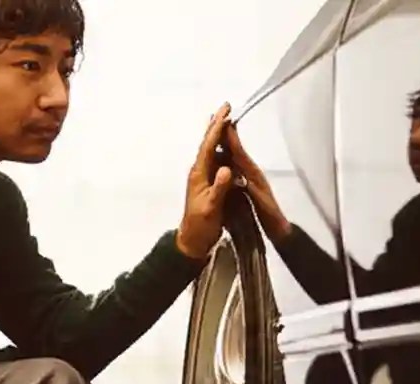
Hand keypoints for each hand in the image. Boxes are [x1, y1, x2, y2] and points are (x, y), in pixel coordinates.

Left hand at [177, 104, 235, 259]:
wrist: (193, 240)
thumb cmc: (201, 224)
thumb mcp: (211, 207)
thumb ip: (219, 188)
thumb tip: (227, 168)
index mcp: (199, 174)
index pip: (208, 146)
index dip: (217, 128)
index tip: (226, 112)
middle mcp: (199, 171)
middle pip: (208, 142)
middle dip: (217, 124)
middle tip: (226, 106)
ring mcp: (203, 176)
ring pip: (211, 149)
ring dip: (218, 132)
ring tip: (226, 118)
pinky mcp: (208, 183)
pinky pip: (215, 158)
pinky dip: (220, 147)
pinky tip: (225, 144)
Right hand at [224, 122, 292, 241]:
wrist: (279, 228)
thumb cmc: (269, 215)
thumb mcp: (260, 201)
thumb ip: (250, 187)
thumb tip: (238, 176)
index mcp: (252, 173)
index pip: (238, 151)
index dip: (230, 136)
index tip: (223, 120)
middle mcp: (249, 171)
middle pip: (234, 148)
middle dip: (225, 133)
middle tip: (215, 116)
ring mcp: (247, 177)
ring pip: (232, 156)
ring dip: (223, 142)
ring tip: (212, 130)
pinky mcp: (245, 184)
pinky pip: (232, 166)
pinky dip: (223, 157)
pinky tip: (216, 155)